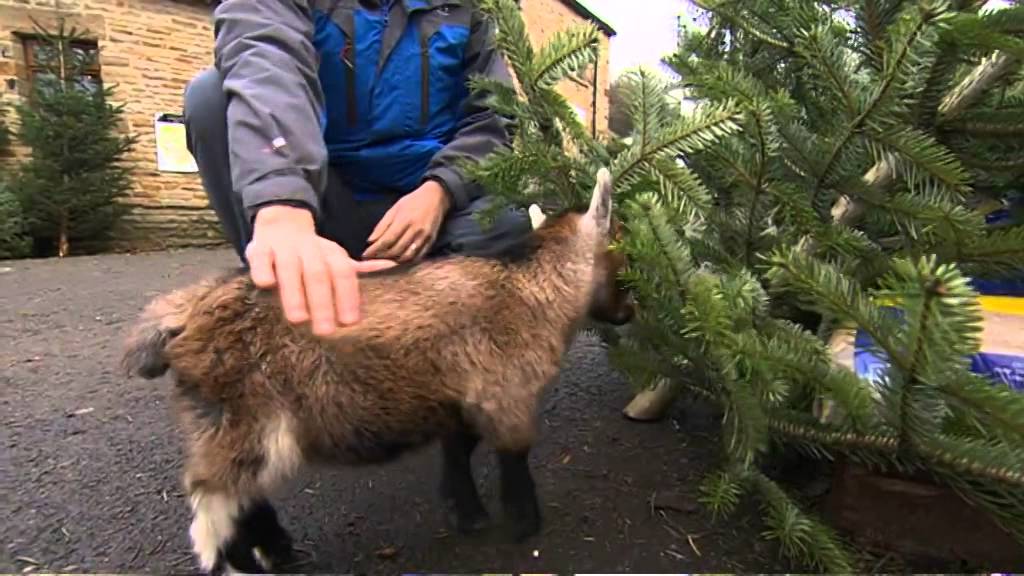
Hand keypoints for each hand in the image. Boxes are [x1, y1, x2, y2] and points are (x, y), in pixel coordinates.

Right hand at [246, 205, 396, 335]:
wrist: (281, 223)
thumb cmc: (312, 252)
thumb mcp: (338, 258)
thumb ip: (361, 268)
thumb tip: (394, 268)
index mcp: (332, 253)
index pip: (343, 274)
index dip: (348, 297)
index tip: (350, 323)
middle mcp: (310, 250)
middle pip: (318, 274)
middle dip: (323, 303)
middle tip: (325, 332)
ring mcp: (284, 249)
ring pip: (290, 269)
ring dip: (294, 293)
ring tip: (298, 319)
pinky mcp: (259, 249)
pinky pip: (260, 258)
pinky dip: (262, 270)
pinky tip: (265, 285)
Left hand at [363, 180, 450, 261]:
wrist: (436, 197)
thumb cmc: (412, 201)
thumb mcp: (394, 209)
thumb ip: (382, 225)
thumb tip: (371, 241)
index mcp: (404, 220)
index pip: (387, 240)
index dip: (375, 249)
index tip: (366, 254)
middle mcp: (415, 230)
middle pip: (396, 250)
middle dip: (382, 256)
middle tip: (374, 257)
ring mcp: (424, 237)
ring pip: (407, 256)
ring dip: (394, 261)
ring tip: (385, 259)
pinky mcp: (431, 241)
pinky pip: (418, 256)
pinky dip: (407, 261)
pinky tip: (399, 259)